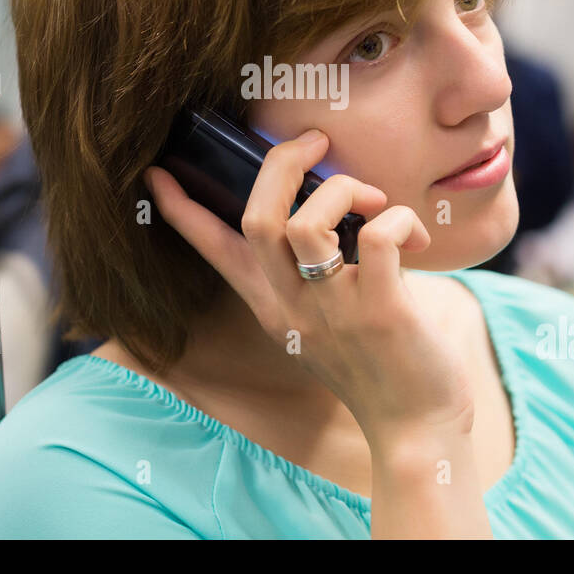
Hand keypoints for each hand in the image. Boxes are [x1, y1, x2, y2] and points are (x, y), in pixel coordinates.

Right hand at [144, 128, 477, 446]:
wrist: (416, 431)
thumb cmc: (380, 367)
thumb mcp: (323, 324)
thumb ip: (312, 278)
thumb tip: (329, 214)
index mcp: (273, 305)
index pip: (215, 251)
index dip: (184, 209)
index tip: (157, 174)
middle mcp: (292, 306)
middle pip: (256, 217)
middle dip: (281, 162)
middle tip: (317, 142)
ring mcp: (332, 310)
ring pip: (305, 221)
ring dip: (344, 189)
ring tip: (376, 202)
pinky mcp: (380, 312)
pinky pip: (378, 237)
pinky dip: (399, 220)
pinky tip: (415, 239)